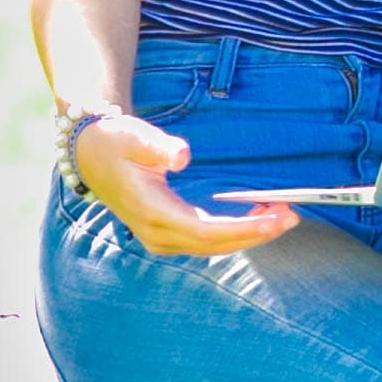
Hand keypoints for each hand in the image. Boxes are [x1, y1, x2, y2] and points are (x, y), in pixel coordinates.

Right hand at [69, 108, 293, 257]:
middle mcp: (156, 233)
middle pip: (215, 244)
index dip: (243, 228)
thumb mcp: (134, 136)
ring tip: (282, 214)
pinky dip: (236, 231)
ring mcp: (161, 238)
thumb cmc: (115, 142)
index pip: (206, 231)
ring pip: (214, 246)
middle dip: (256, 233)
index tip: (274, 219)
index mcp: (151, 212)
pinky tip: (258, 215)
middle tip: (292, 215)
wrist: (90, 154)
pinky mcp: (168, 234)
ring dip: (249, 233)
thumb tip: (184, 155)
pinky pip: (207, 240)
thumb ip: (159, 146)